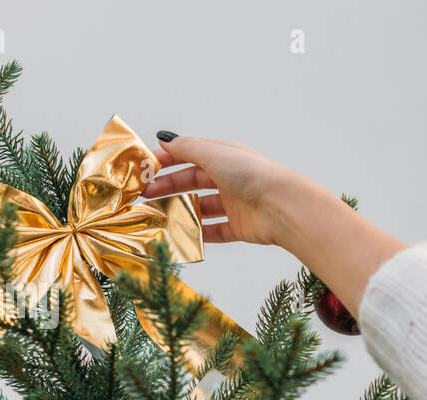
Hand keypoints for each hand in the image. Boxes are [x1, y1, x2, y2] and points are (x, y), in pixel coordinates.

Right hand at [141, 134, 309, 247]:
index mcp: (224, 156)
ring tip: (157, 214)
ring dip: (180, 210)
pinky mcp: (240, 227)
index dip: (167, 160)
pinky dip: (198, 234)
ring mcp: (235, 203)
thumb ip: (186, 147)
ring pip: (201, 207)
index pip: (189, 154)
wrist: (282, 207)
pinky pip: (215, 231)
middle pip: (192, 181)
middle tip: (144, 194)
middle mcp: (230, 178)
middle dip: (167, 186)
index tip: (145, 168)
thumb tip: (165, 138)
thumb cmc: (252, 175)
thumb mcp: (213, 154)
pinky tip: (181, 234)